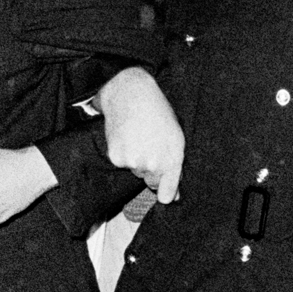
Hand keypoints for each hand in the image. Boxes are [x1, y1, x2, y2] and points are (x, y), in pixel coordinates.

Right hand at [95, 66, 183, 202]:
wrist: (131, 94)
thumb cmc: (157, 113)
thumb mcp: (175, 137)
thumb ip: (175, 167)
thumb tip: (173, 196)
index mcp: (172, 158)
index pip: (168, 188)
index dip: (166, 193)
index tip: (165, 197)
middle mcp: (153, 163)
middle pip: (150, 179)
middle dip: (151, 168)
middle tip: (150, 144)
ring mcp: (134, 161)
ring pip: (135, 170)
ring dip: (137, 159)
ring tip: (139, 135)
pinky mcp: (117, 157)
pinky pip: (122, 163)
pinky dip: (123, 153)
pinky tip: (127, 136)